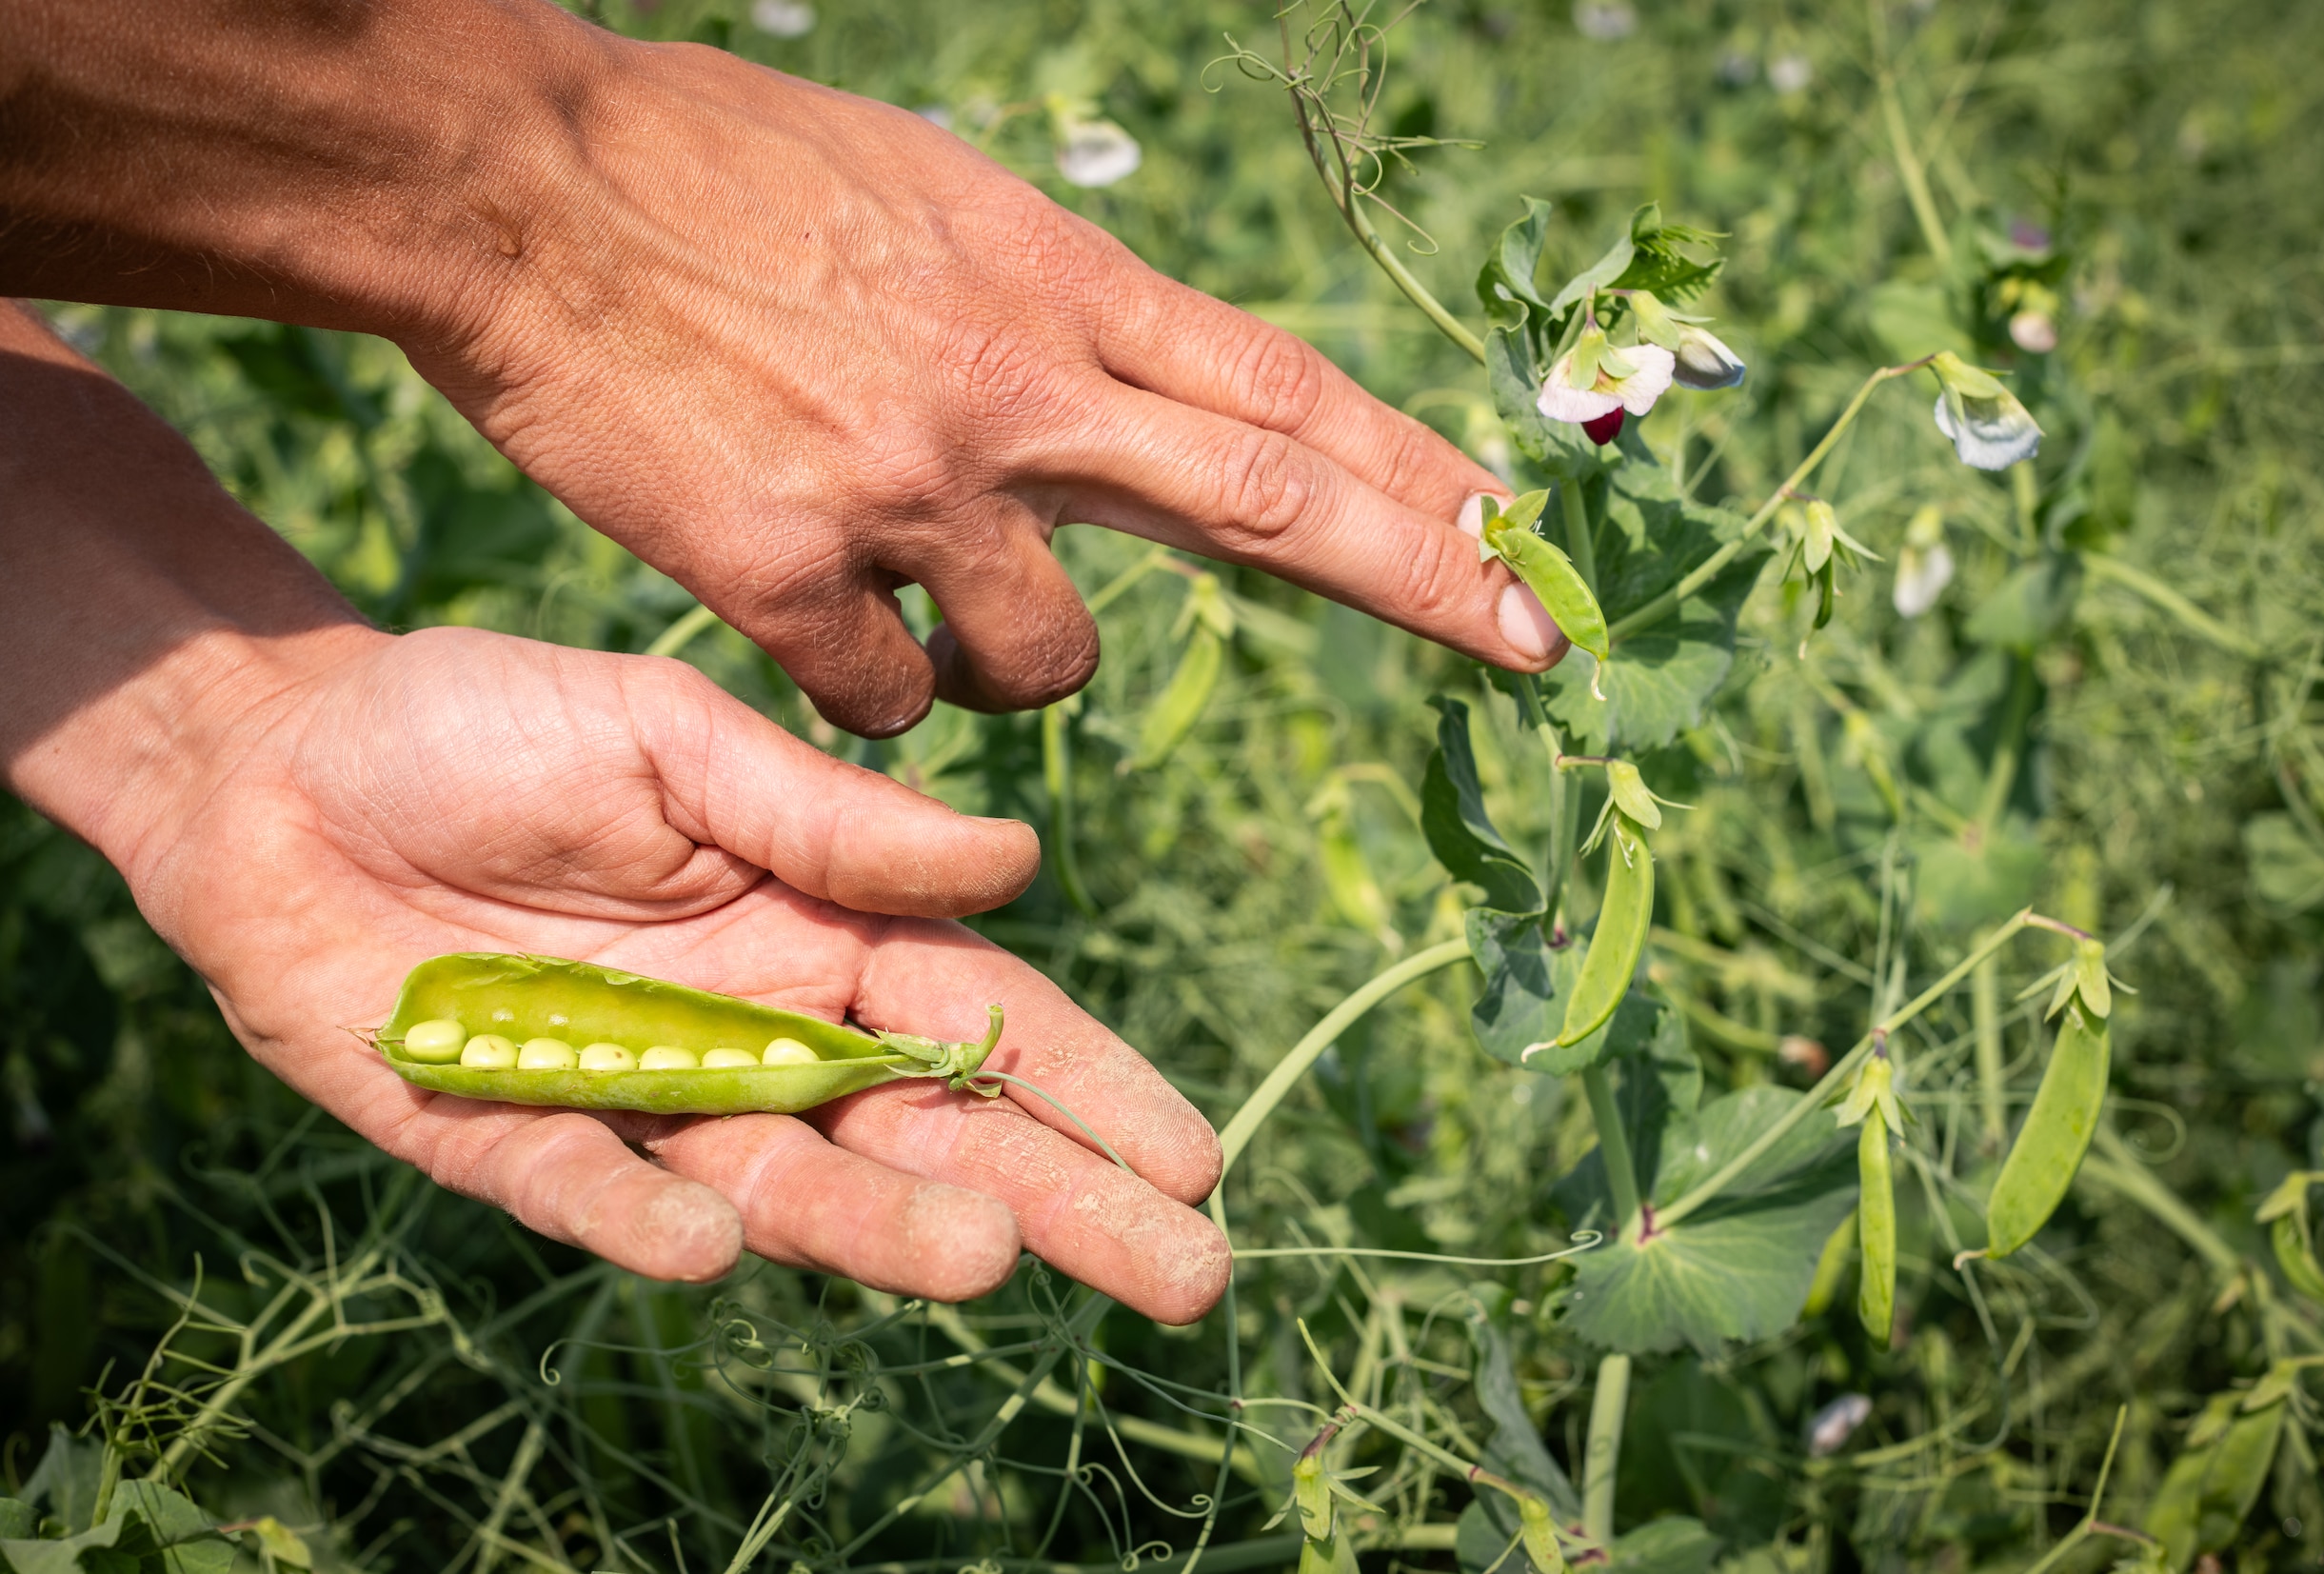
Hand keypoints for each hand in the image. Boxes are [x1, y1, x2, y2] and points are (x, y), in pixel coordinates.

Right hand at [0, 0, 1560, 738]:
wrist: (519, 184)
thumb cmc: (719, 170)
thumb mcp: (931, 196)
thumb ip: (1048, 309)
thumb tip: (1130, 396)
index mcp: (1053, 283)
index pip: (1283, 389)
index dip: (1412, 466)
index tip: (1516, 527)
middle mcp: (1015, 390)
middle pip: (1271, 503)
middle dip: (1421, 579)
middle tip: (1530, 648)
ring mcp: (911, 488)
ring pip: (1055, 663)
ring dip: (1022, 665)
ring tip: (932, 605)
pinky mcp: (789, 573)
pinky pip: (895, 706)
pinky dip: (882, 696)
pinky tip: (821, 633)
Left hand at [0, 305, 1229, 1320]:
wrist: (279, 767)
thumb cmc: (489, 728)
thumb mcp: (672, 737)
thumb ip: (832, 817)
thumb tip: (1015, 864)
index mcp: (818, 928)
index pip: (989, 1023)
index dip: (1093, 1092)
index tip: (1199, 1164)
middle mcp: (756, 1031)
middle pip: (931, 1136)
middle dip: (1059, 1203)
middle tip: (1181, 1277)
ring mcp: (642, 1098)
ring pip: (787, 1186)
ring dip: (883, 1227)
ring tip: (987, 1258)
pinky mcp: (509, 1138)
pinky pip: (590, 1195)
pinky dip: (647, 1225)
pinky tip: (715, 1246)